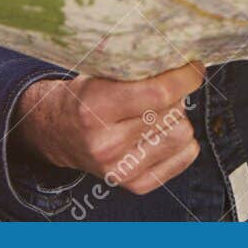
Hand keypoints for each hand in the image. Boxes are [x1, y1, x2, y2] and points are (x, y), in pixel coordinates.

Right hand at [13, 63, 203, 193]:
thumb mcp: (98, 73)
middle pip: (173, 113)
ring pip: (182, 135)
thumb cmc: (82, 96)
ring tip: (159, 111)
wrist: (54, 133)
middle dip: (176, 95)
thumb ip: (134, 69)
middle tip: (164, 88)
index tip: (193, 67)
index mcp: (95, 108)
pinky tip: (163, 130)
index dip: (184, 77)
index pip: (158, 93)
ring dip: (178, 118)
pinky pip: (184, 157)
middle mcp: (107, 144)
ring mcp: (121, 169)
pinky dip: (182, 141)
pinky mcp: (135, 185)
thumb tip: (182, 62)